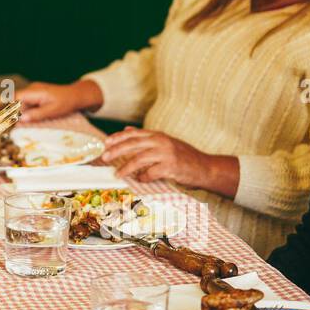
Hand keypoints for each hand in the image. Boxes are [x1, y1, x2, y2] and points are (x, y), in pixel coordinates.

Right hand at [18, 80, 100, 121]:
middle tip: (19, 125)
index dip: (11, 108)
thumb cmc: (65, 103)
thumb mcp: (51, 111)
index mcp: (34, 91)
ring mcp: (33, 90)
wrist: (75, 95)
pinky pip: (27, 102)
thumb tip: (21, 119)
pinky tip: (34, 116)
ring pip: (21, 102)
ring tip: (28, 121)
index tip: (11, 120)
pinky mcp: (35, 94)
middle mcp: (31, 88)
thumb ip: (36, 115)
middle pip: (17, 100)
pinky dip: (28, 110)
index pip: (16, 97)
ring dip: (23, 112)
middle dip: (17, 112)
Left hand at [102, 128, 238, 195]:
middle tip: (104, 157)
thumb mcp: (165, 142)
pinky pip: (151, 173)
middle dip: (116, 150)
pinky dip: (143, 177)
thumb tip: (127, 130)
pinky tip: (140, 180)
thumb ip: (146, 137)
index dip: (118, 138)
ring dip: (126, 167)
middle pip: (133, 144)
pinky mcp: (171, 167)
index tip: (105, 143)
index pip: (133, 134)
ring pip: (139, 159)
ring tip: (117, 174)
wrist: (205, 167)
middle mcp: (161, 142)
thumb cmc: (184, 156)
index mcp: (158, 135)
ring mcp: (166, 154)